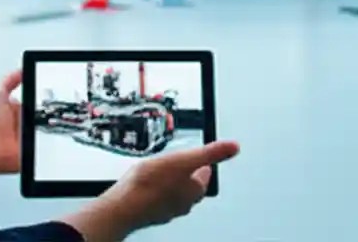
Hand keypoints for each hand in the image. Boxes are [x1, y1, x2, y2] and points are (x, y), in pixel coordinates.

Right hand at [61, 140, 240, 241]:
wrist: (124, 206)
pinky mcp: (150, 211)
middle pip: (191, 186)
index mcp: (194, 190)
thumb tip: (234, 146)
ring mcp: (166, 209)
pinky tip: (149, 185)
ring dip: (172, 183)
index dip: (204, 163)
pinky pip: (157, 199)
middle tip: (186, 163)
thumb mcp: (183, 159)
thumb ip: (209, 152)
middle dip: (189, 174)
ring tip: (168, 172)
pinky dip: (156, 191)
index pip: (206, 175)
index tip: (203, 158)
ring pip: (175, 194)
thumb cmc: (151, 184)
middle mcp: (183, 203)